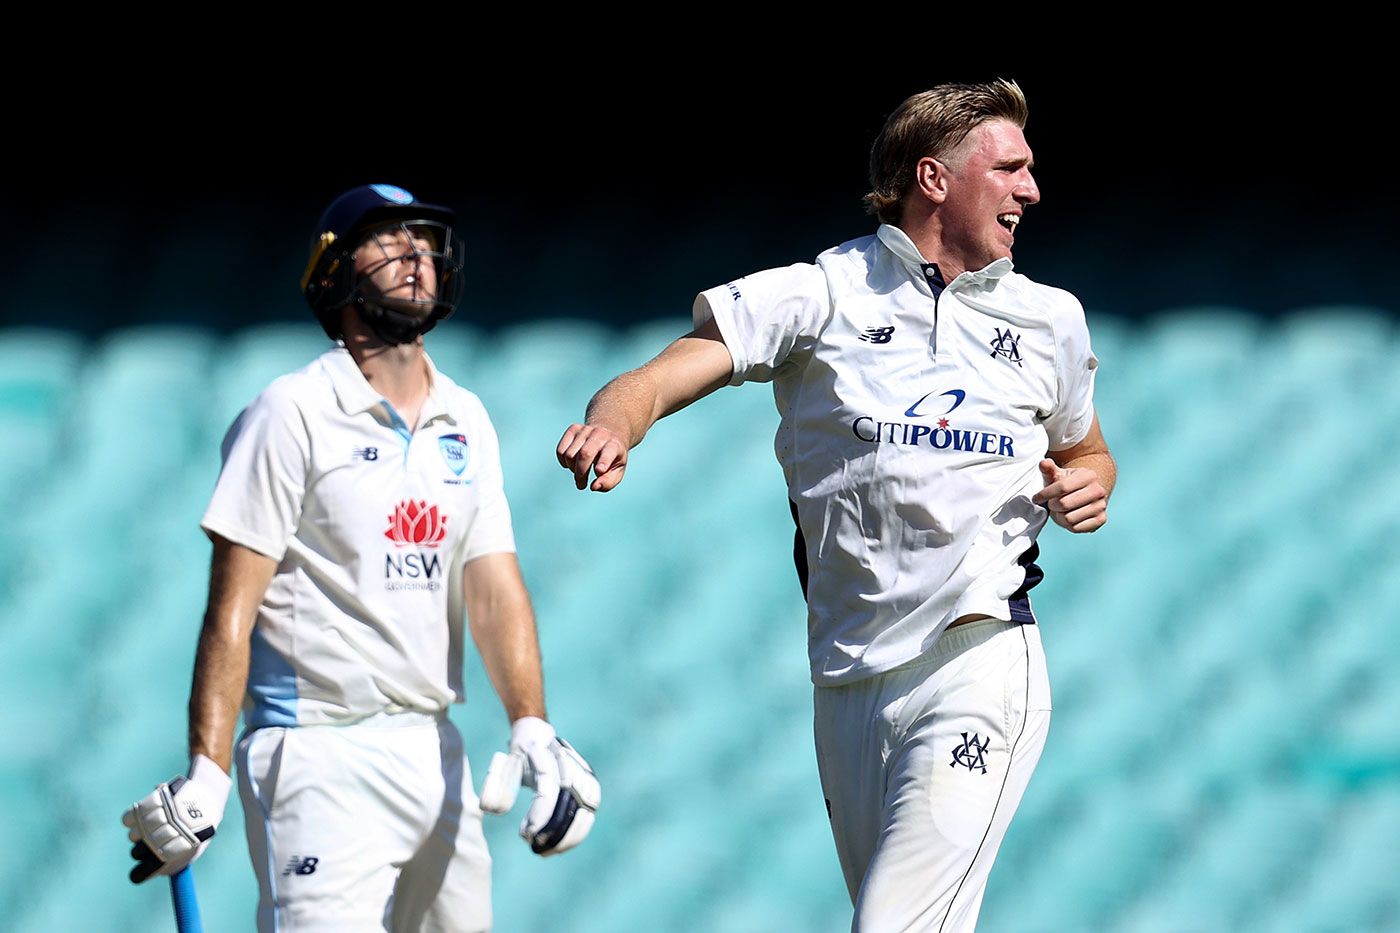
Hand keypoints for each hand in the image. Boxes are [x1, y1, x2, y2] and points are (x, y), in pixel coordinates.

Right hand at [122, 755, 230, 882]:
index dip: (140, 873)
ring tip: (159, 823)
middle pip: (137, 853)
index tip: (141, 870)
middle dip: (143, 849)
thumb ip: (172, 866)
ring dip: (141, 831)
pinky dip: (134, 818)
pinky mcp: (151, 801)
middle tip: (155, 840)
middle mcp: (163, 837)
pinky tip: (145, 816)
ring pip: (133, 835)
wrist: (208, 798)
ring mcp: (157, 818)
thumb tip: (153, 875)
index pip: (141, 873)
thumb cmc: (198, 829)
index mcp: (174, 854)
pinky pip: (128, 818)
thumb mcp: (192, 851)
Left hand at [479, 717, 599, 855]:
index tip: (526, 835)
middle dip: (554, 830)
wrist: (536, 734)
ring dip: (568, 835)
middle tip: (536, 848)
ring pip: (584, 807)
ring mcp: (582, 769)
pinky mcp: (590, 780)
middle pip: (569, 800)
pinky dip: (579, 830)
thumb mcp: (501, 767)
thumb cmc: (517, 757)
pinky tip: (563, 843)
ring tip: (548, 850)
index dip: (540, 813)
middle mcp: (566, 761)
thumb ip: (494, 787)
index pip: (547, 788)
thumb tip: (493, 810)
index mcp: (542, 754)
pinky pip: (590, 809)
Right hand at [556, 423, 628, 491]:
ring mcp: (585, 430)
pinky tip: (572, 464)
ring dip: (572, 469)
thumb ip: (608, 482)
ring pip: (570, 454)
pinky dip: (563, 462)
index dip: (603, 462)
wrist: (609, 432)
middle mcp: (600, 434)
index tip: (599, 471)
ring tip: (580, 472)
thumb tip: (594, 487)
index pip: (608, 452)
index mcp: (614, 445)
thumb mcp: (618, 470)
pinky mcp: (573, 429)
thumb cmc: (613, 457)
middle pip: (585, 454)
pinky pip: (560, 450)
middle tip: (581, 485)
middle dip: (581, 473)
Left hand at [1032, 459, 1107, 532]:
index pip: (1062, 487)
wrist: (1087, 492)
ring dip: (1059, 516)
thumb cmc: (1068, 484)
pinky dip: (1068, 525)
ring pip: (1069, 518)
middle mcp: (1098, 490)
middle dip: (1052, 505)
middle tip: (1051, 504)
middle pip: (1064, 504)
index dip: (1045, 494)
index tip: (1036, 498)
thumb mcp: (1058, 474)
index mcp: (1088, 476)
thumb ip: (1049, 469)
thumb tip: (1043, 463)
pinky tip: (1069, 516)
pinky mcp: (1101, 520)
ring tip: (1060, 510)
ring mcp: (1101, 506)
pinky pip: (1076, 528)